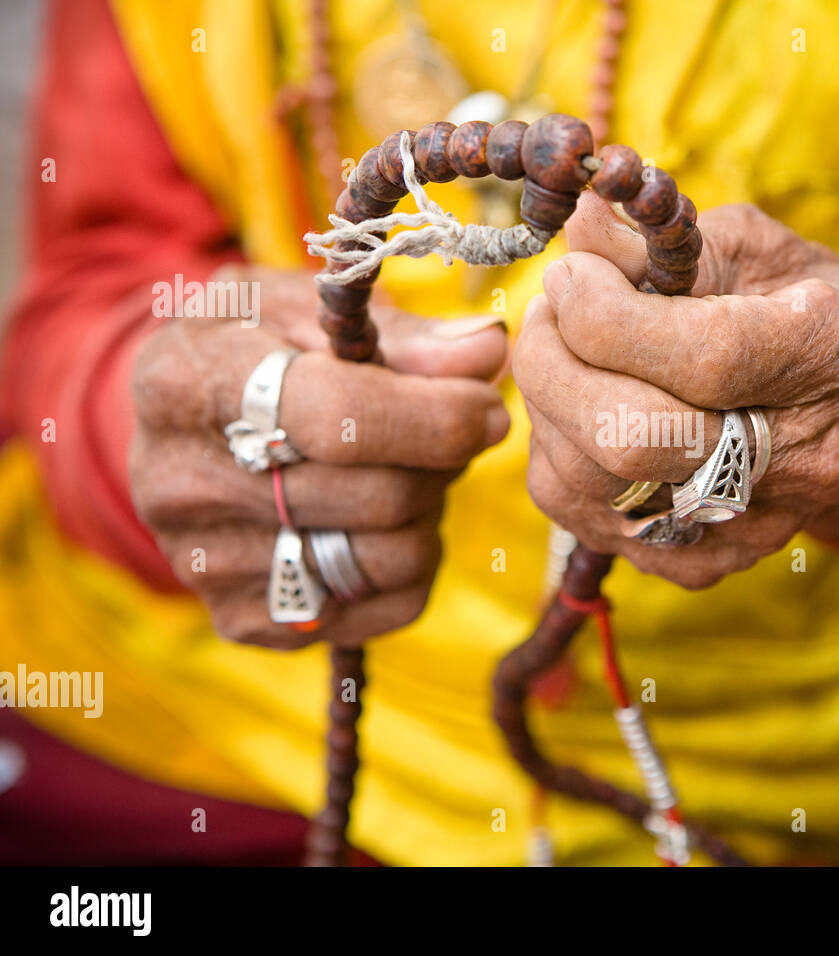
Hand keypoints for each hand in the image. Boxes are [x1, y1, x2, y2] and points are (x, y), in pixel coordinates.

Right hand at [130, 264, 509, 647]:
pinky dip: (416, 567)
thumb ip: (404, 335)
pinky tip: (388, 523)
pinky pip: (389, 607)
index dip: (436, 418)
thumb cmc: (257, 349)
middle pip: (379, 496)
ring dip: (430, 513)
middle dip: (442, 461)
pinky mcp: (243, 618)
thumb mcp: (309, 311)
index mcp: (187, 383)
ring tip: (410, 472)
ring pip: (391, 559)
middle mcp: (181, 484)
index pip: (338, 419)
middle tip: (450, 434)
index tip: (487, 408)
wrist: (179, 425)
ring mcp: (207, 563)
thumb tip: (487, 350)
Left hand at [513, 194, 838, 589]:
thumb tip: (577, 228)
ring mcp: (753, 525)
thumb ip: (665, 241)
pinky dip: (558, 456)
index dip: (608, 314)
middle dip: (555, 364)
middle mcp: (806, 460)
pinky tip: (579, 410)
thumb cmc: (805, 309)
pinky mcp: (704, 561)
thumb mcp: (758, 250)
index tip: (571, 273)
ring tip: (559, 350)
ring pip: (596, 485)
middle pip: (636, 439)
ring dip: (548, 406)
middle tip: (548, 312)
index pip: (704, 358)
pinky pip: (586, 518)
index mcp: (837, 356)